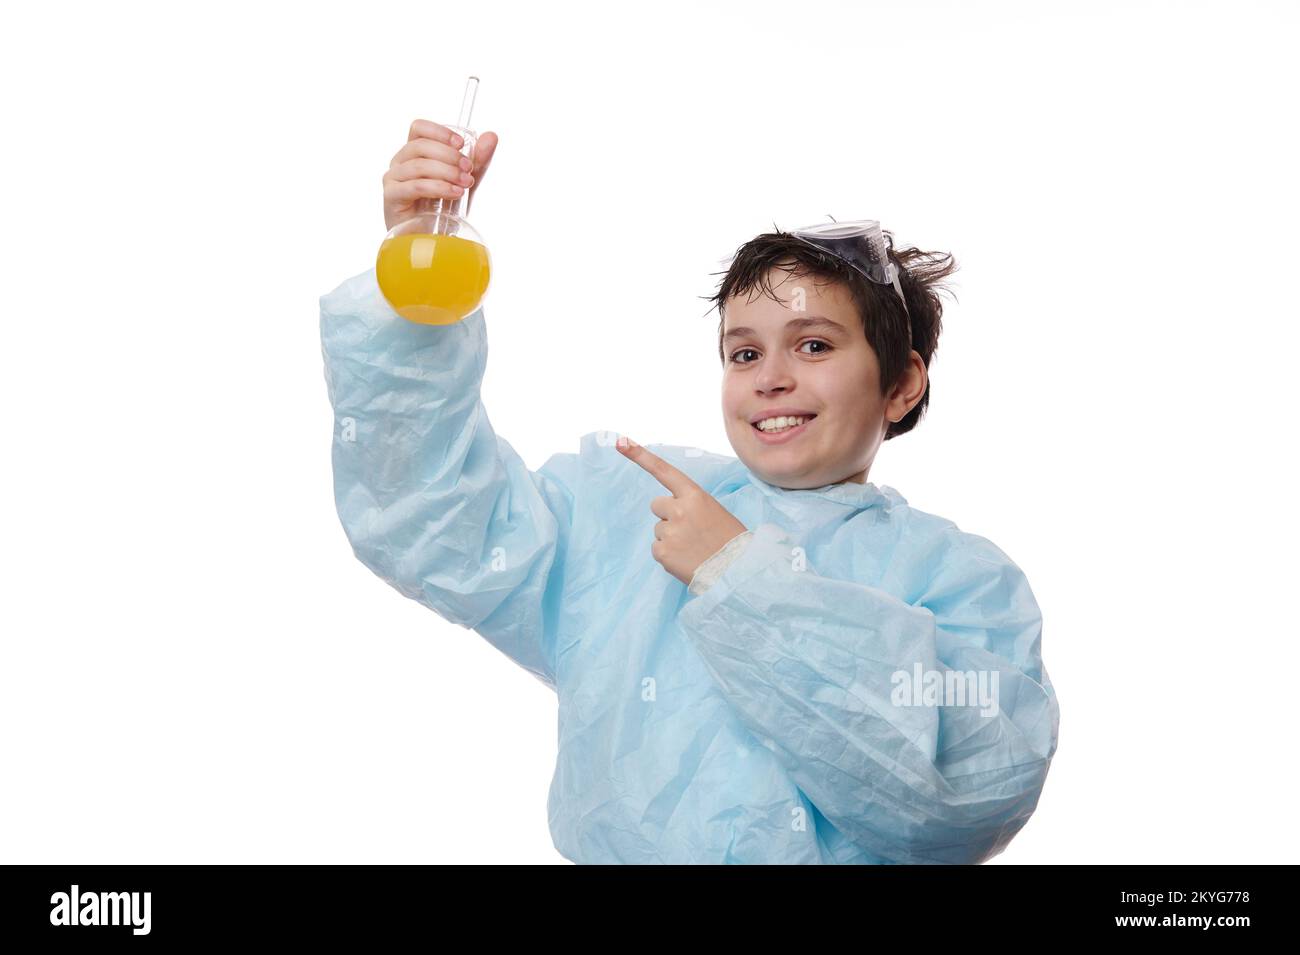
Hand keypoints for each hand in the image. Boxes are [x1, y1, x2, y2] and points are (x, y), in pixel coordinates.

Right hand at [383, 119, 498, 231]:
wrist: (429, 240)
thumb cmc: (442, 209)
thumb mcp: (464, 181)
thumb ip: (477, 161)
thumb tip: (492, 136)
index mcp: (414, 153)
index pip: (419, 128)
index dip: (439, 131)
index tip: (461, 143)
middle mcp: (400, 162)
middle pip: (420, 146)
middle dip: (449, 155)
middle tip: (468, 169)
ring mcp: (393, 179)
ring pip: (419, 165)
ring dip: (446, 172)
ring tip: (465, 183)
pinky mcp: (392, 197)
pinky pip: (415, 186)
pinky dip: (438, 187)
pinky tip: (455, 193)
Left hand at [617, 437, 748, 586]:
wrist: (737, 571)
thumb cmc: (729, 541)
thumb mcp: (714, 512)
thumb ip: (691, 505)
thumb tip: (668, 511)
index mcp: (695, 495)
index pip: (663, 471)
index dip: (640, 455)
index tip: (620, 442)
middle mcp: (679, 509)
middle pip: (657, 505)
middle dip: (667, 515)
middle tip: (690, 530)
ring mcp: (669, 531)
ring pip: (658, 530)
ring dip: (671, 538)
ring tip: (694, 548)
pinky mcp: (662, 552)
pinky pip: (657, 549)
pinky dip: (669, 555)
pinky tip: (687, 559)